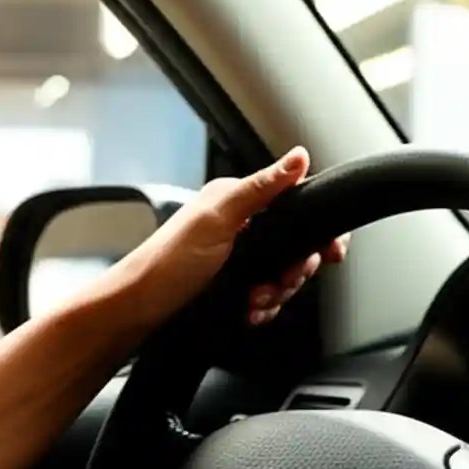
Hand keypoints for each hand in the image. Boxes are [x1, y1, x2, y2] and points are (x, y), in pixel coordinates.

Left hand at [109, 146, 347, 328]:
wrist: (138, 310)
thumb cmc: (167, 261)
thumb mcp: (218, 218)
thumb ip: (262, 188)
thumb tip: (299, 157)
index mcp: (240, 200)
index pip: (297, 205)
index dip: (320, 230)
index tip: (331, 252)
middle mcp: (244, 225)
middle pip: (299, 246)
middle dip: (294, 271)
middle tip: (279, 282)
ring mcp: (242, 257)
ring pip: (286, 275)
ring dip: (277, 293)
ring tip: (255, 301)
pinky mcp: (236, 285)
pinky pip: (270, 296)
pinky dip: (265, 307)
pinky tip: (251, 312)